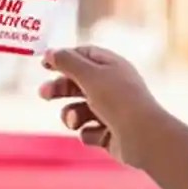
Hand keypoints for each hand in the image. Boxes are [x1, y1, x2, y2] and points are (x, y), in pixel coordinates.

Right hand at [38, 46, 162, 167]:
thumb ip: (67, 62)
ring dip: (72, 114)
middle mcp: (112, 86)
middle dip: (60, 88)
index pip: (84, 55)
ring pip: (79, 109)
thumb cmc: (118, 100)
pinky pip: (88, 130)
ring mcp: (112, 111)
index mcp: (112, 65)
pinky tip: (99, 134)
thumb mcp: (89, 75)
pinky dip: (89, 132)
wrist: (143, 137)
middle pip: (78, 83)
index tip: (44, 64)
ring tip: (75, 121)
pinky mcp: (110, 133)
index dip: (64, 58)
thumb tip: (51, 51)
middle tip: (44, 94)